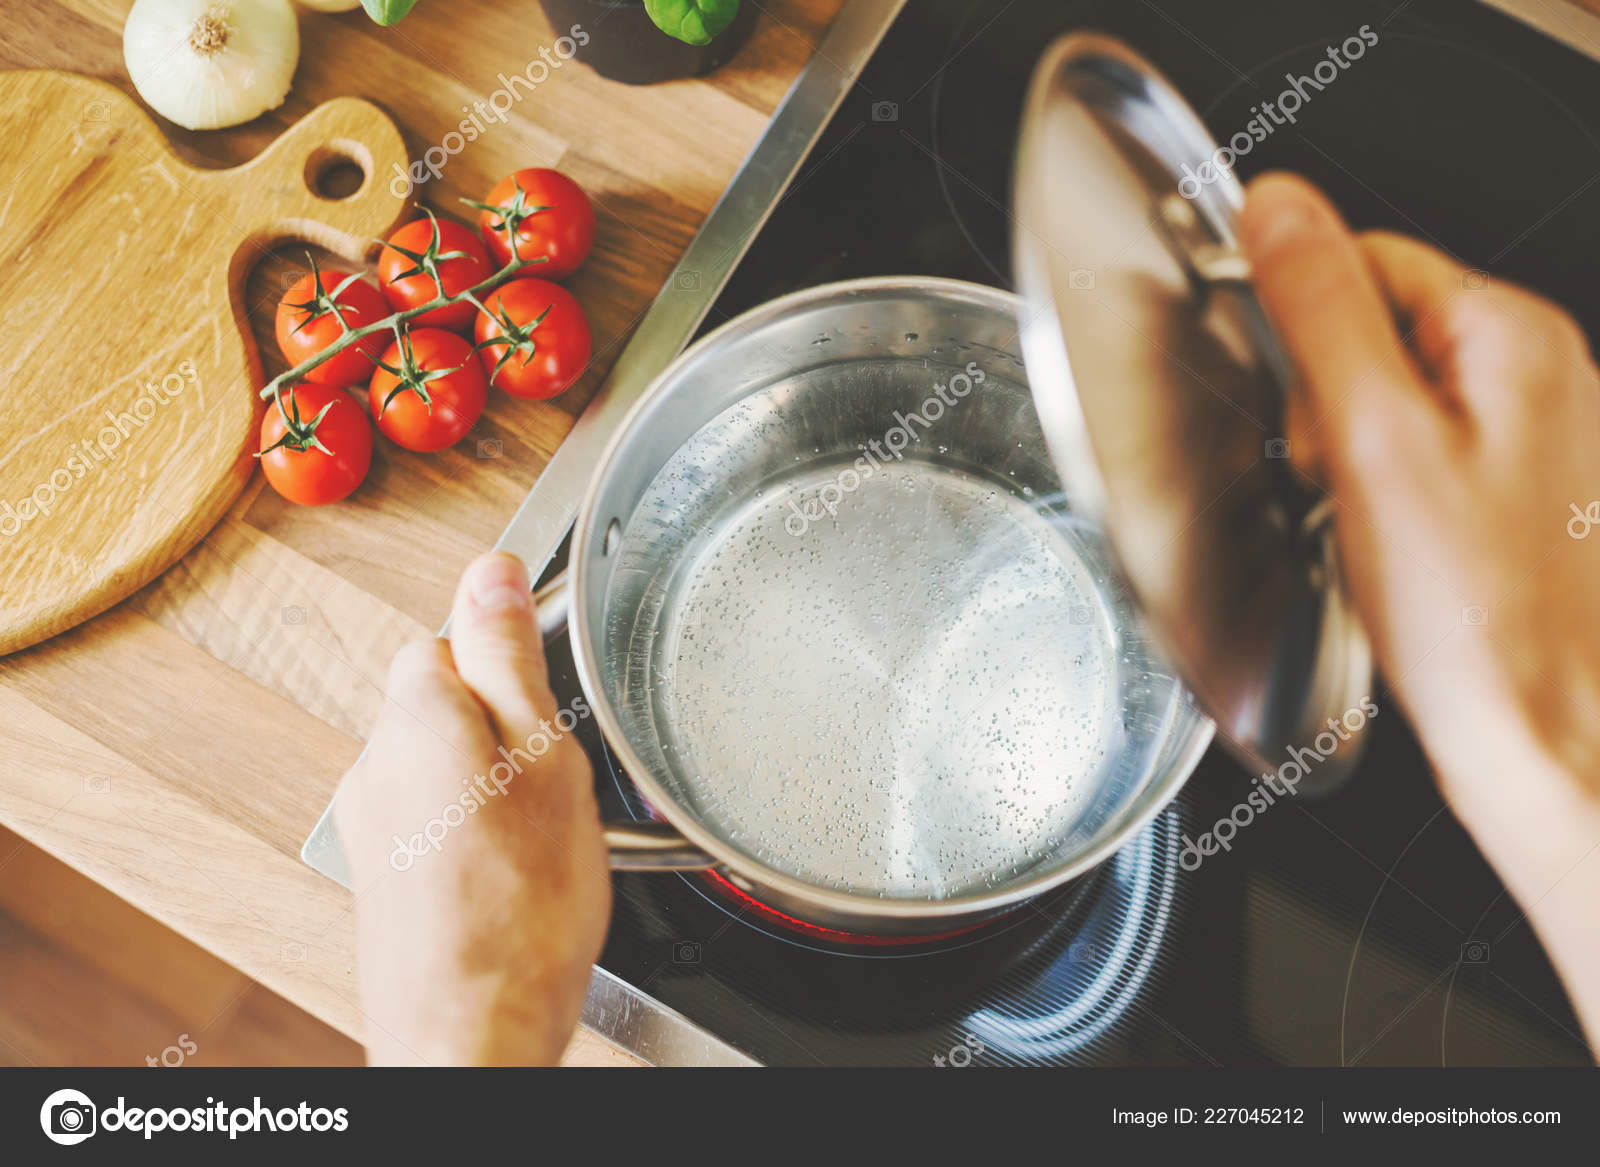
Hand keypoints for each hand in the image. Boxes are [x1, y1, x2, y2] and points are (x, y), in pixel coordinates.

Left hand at [334, 552, 609, 1064]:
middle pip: (445, 696)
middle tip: (561, 774)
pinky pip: (435, 815)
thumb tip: (489, 570)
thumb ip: (507, 656)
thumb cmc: (519, 909)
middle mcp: (375, 761)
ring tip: (545, 832)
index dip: (511, 656)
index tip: (553, 694)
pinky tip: (517, 871)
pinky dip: (474, 827)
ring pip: (443, 759)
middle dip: (503, 720)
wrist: (471, 1032)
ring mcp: (373, 821)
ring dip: (490, 777)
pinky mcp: (383, 873)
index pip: (452, 631)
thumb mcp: (543, 754)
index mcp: (415, 713)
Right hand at [1240, 173, 1599, 1045]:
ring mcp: (1531, 436)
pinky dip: (1380, 494)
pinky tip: (1390, 548)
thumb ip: (1322, 310)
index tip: (1298, 407)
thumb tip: (1277, 205)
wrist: (1542, 738)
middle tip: (1334, 479)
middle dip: (1325, 401)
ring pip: (1389, 400)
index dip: (1304, 329)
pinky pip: (1414, 457)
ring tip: (1366, 525)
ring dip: (1348, 454)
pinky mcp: (1513, 493)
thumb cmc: (1477, 616)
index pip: (1365, 259)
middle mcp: (1539, 373)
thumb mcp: (1373, 442)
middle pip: (1375, 330)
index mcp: (1512, 337)